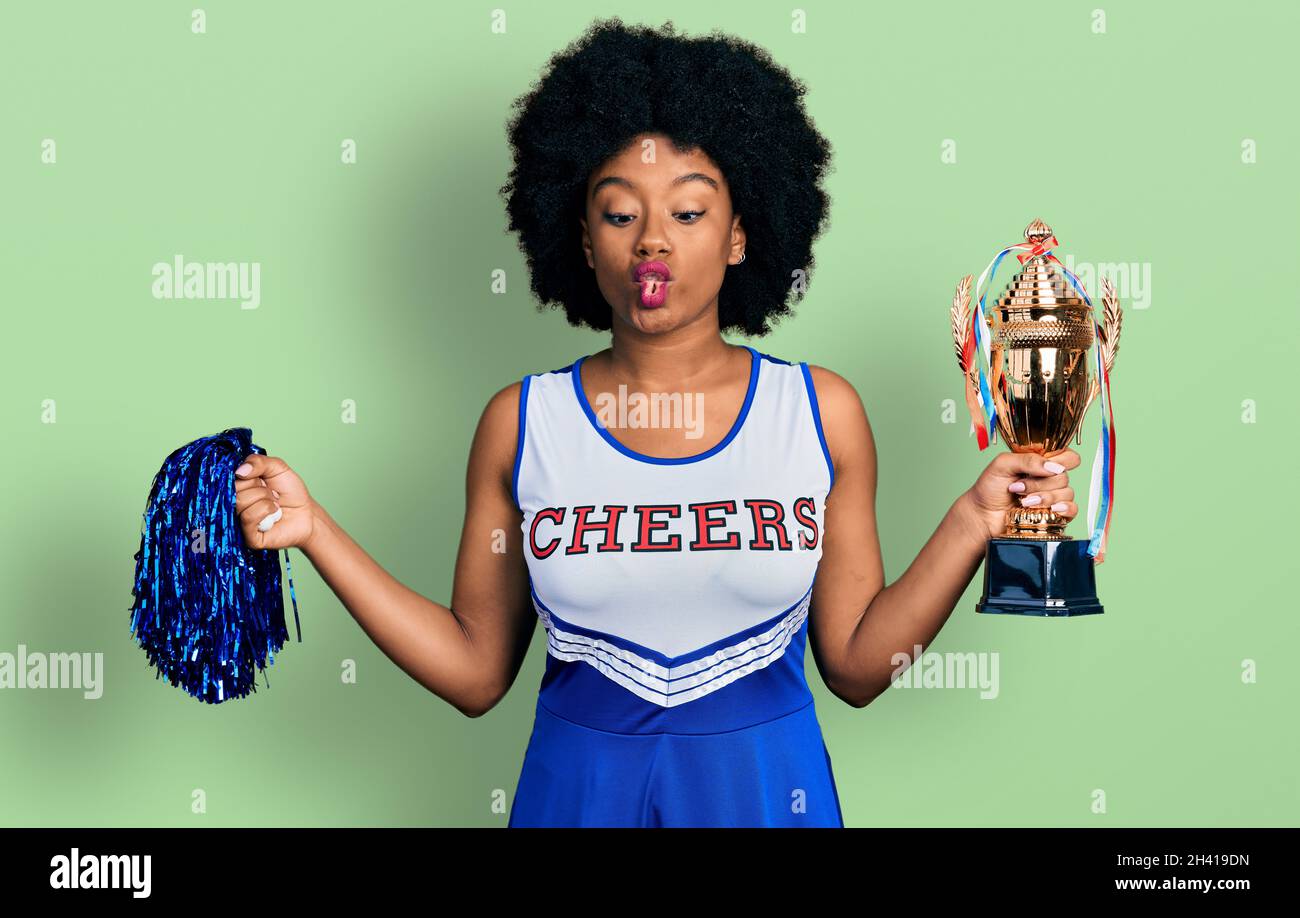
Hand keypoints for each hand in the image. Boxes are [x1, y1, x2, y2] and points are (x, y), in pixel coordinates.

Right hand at [233, 453, 316, 550]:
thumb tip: (239, 471)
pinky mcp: (249, 537)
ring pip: (242, 502)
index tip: (263, 479)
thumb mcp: (277, 468)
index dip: (250, 475)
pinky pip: (248, 517)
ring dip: (265, 499)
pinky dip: (266, 511)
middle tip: (272, 494)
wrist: (307, 513)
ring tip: (275, 505)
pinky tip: (274, 514)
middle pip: (235, 490)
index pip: (231, 476)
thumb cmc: (291, 492)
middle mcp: (236, 505)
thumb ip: (258, 462)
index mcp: (239, 488)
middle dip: (260, 488)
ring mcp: (240, 522)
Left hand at [958, 448, 1082, 543]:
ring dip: (1045, 497)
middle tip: (1018, 488)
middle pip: (1064, 476)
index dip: (1060, 460)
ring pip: (1067, 493)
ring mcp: (1053, 497)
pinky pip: (1072, 510)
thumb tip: (1053, 467)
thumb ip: (1027, 459)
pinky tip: (1051, 509)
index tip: (1042, 467)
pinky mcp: (1054, 514)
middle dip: (1040, 483)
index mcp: (1041, 462)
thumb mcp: (1002, 465)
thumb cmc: (989, 488)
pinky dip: (1064, 509)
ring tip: (1024, 502)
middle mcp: (1049, 478)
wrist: (983, 515)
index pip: (1068, 456)